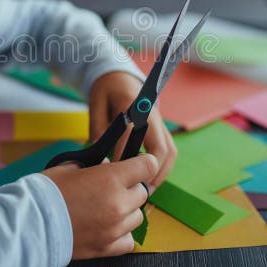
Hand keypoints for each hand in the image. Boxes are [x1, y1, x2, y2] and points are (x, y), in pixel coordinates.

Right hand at [43, 154, 158, 258]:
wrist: (29, 224)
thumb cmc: (46, 192)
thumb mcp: (70, 166)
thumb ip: (94, 164)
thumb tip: (106, 165)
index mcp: (111, 179)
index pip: (147, 166)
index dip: (142, 162)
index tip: (137, 163)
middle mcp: (118, 204)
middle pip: (142, 192)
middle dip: (131, 186)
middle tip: (112, 185)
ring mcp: (114, 228)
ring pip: (138, 217)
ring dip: (127, 210)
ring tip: (107, 207)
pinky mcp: (106, 247)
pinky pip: (128, 240)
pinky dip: (122, 233)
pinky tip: (108, 226)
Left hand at [88, 71, 177, 191]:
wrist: (119, 75)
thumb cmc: (106, 88)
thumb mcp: (96, 102)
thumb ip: (98, 126)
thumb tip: (101, 153)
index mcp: (138, 107)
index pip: (142, 140)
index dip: (133, 161)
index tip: (121, 176)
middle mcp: (153, 116)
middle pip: (165, 150)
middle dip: (155, 173)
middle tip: (139, 191)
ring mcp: (159, 123)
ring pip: (170, 152)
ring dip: (161, 172)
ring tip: (145, 190)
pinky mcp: (160, 129)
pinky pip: (167, 151)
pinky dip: (161, 167)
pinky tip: (147, 179)